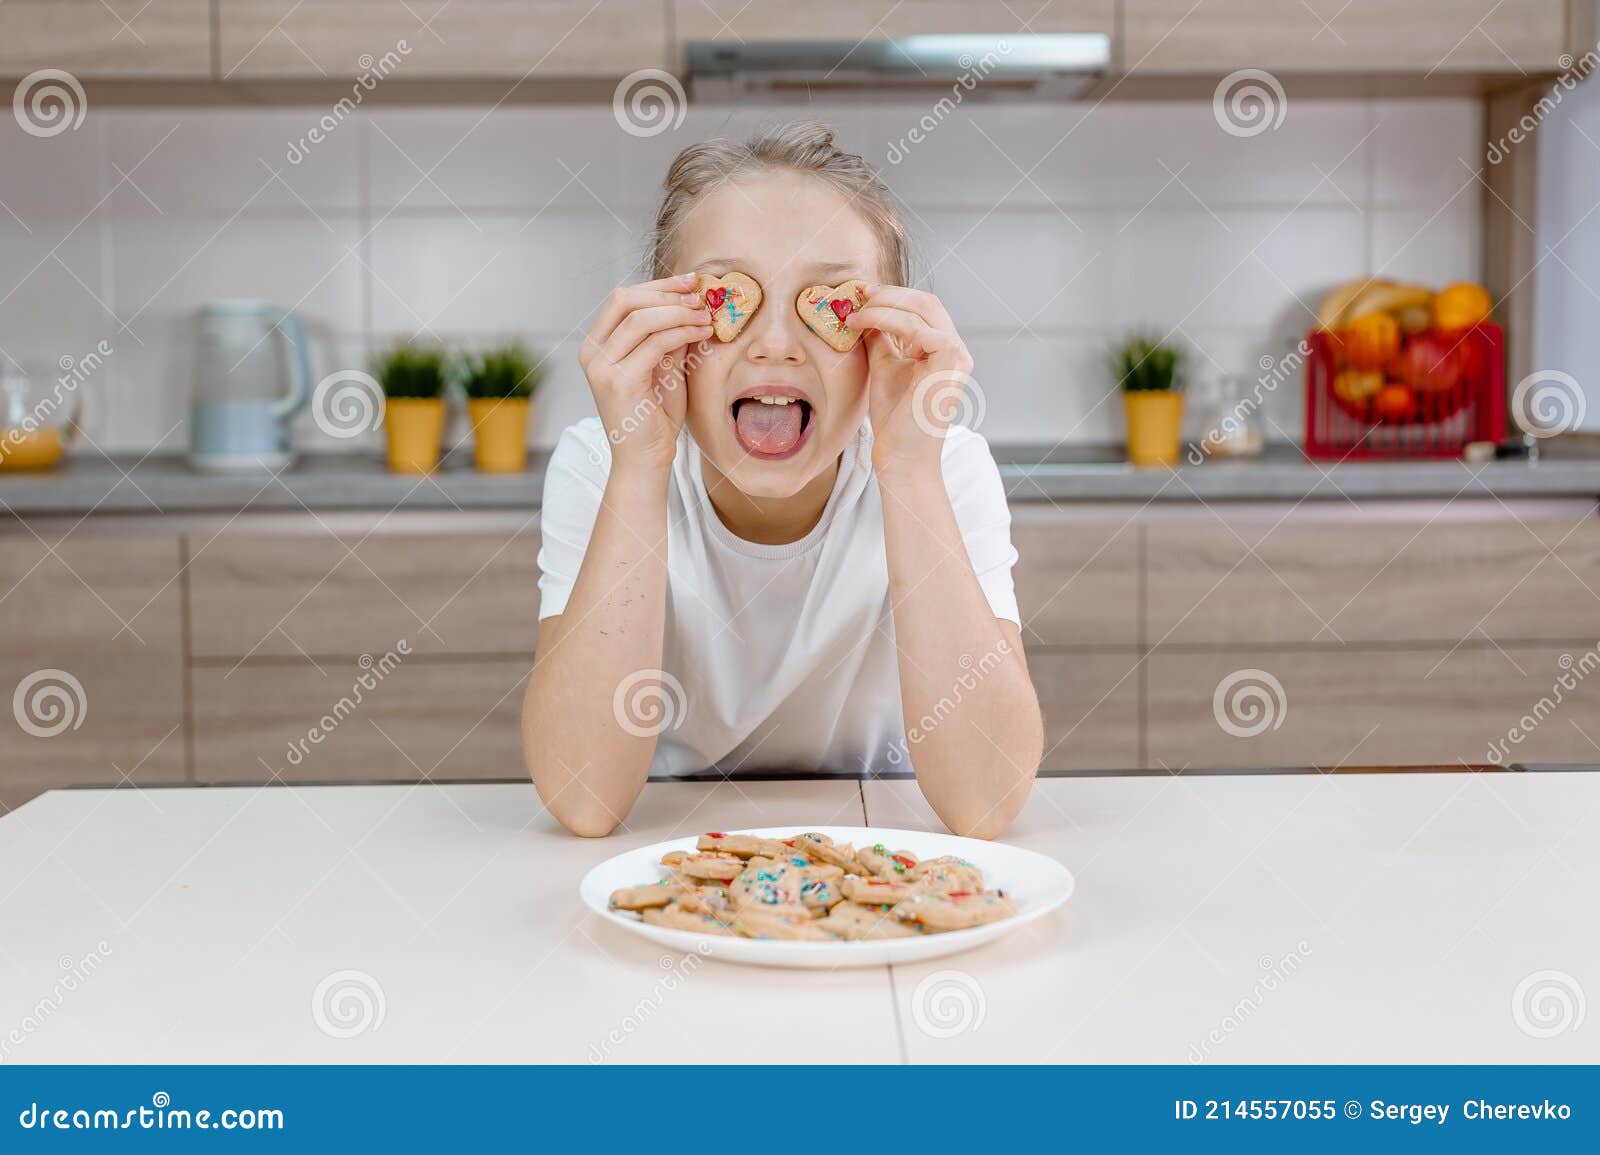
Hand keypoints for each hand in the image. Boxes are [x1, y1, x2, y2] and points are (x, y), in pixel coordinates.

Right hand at [578, 272, 712, 472]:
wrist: (646, 460)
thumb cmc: (655, 417)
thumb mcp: (664, 367)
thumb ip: (669, 336)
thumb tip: (693, 302)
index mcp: (597, 346)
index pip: (622, 299)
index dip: (658, 285)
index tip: (690, 282)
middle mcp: (592, 353)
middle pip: (625, 299)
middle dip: (667, 292)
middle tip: (700, 297)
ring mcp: (602, 367)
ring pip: (641, 318)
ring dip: (678, 312)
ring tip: (705, 316)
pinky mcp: (619, 381)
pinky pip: (655, 343)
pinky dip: (681, 332)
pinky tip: (702, 333)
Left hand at [846, 286, 973, 478]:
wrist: (901, 455)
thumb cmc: (894, 419)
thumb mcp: (884, 366)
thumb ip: (881, 338)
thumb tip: (866, 310)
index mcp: (943, 349)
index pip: (922, 308)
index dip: (892, 296)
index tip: (860, 295)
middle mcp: (955, 349)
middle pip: (926, 301)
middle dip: (889, 293)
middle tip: (858, 294)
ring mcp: (957, 354)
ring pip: (922, 308)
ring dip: (883, 304)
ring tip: (854, 313)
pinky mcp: (950, 360)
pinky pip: (916, 326)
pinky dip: (886, 319)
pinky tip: (862, 325)